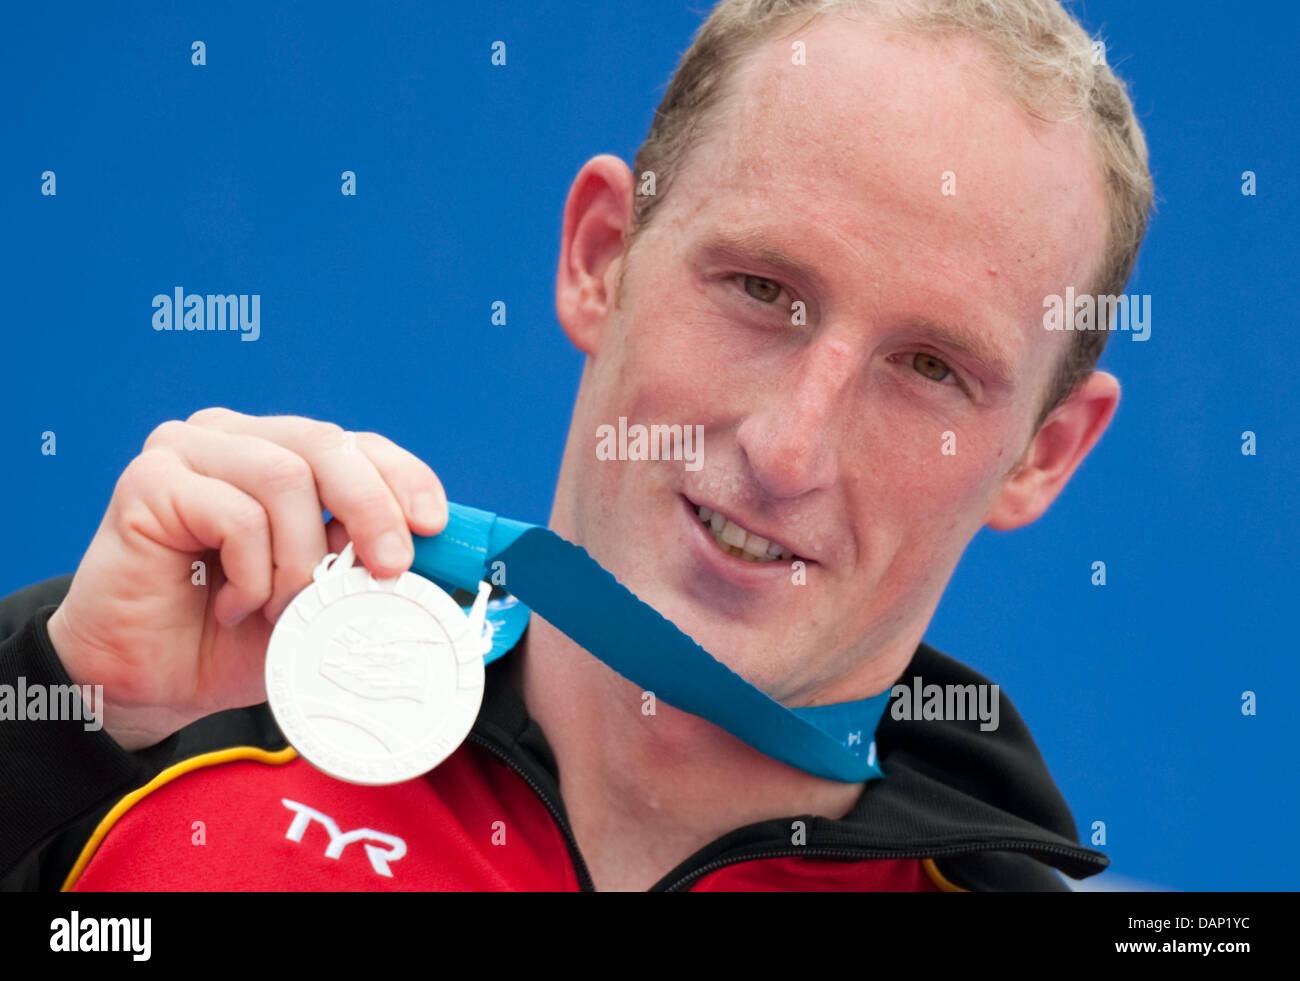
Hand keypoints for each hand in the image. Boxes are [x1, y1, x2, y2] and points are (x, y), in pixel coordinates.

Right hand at [45, 408, 447, 750]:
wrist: (150, 683)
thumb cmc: (234, 636)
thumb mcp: (321, 595)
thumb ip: (363, 560)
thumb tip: (432, 551)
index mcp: (280, 453)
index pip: (355, 443)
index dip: (401, 476)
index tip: (432, 524)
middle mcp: (235, 439)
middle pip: (326, 444)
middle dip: (370, 509)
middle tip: (388, 568)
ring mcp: (187, 452)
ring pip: (284, 477)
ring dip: (299, 557)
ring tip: (283, 607)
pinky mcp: (150, 483)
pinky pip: (234, 514)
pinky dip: (252, 571)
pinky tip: (237, 604)